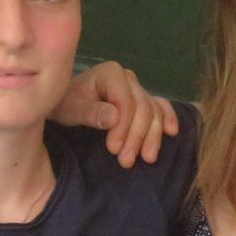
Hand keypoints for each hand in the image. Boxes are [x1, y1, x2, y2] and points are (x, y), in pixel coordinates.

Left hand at [52, 61, 179, 165]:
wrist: (64, 103)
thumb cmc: (65, 105)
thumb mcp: (70, 110)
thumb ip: (90, 112)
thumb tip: (115, 117)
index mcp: (110, 73)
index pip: (126, 102)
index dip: (123, 128)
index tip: (114, 150)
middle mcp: (128, 77)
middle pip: (142, 107)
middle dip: (137, 136)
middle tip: (126, 161)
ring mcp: (137, 88)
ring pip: (153, 111)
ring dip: (152, 136)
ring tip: (147, 158)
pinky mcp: (142, 98)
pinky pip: (160, 107)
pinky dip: (167, 119)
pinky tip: (171, 133)